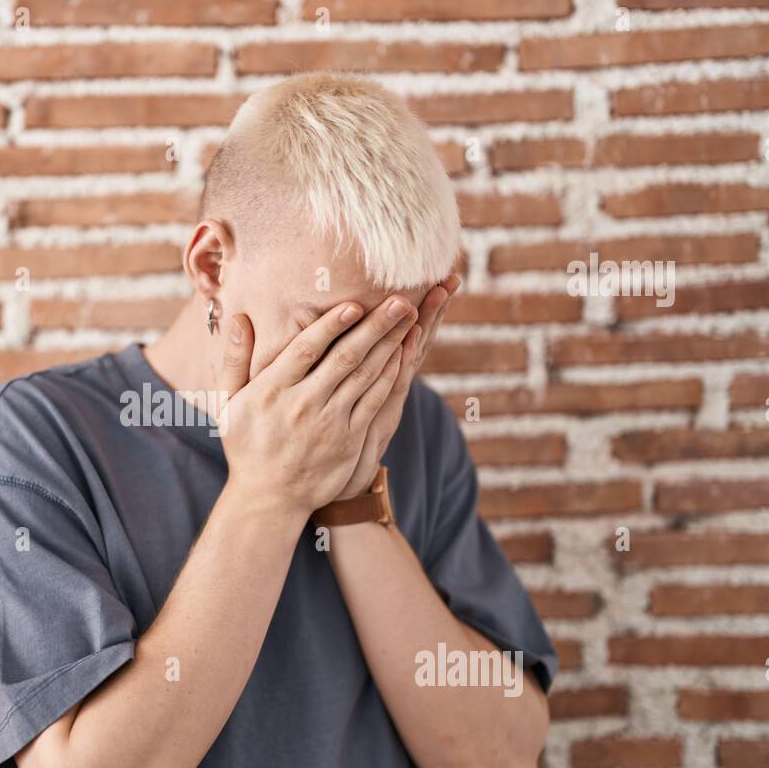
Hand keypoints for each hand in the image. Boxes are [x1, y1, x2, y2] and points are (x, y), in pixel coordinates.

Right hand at [215, 295, 417, 516]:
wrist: (268, 499)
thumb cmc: (246, 445)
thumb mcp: (227, 403)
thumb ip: (233, 359)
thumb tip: (236, 318)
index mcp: (271, 390)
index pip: (306, 349)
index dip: (331, 325)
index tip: (352, 303)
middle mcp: (302, 404)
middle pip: (344, 357)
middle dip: (374, 326)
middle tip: (398, 300)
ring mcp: (329, 424)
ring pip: (364, 376)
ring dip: (389, 345)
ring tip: (407, 319)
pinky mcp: (348, 441)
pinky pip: (373, 402)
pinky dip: (389, 377)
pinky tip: (401, 356)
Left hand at [332, 273, 461, 500]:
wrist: (323, 492)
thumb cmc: (318, 446)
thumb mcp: (326, 404)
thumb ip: (330, 372)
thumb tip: (333, 337)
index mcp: (373, 380)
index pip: (400, 336)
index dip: (418, 309)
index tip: (435, 276)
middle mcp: (386, 388)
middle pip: (413, 340)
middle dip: (431, 308)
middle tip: (450, 274)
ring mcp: (384, 403)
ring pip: (408, 358)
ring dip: (425, 325)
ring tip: (440, 292)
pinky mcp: (376, 420)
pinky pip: (393, 386)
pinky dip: (404, 363)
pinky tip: (413, 338)